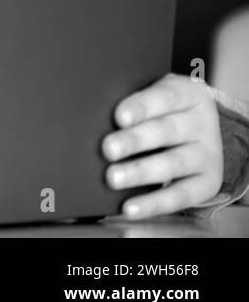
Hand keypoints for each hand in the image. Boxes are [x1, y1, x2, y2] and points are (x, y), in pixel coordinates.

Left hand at [102, 73, 222, 217]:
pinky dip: (154, 203)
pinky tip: (130, 207)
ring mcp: (208, 154)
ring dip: (141, 172)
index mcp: (188, 94)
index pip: (165, 97)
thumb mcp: (154, 96)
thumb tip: (93, 115)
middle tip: (108, 148)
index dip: (142, 107)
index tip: (119, 116)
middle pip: (166, 131)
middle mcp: (202, 124)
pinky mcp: (208, 182)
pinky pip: (181, 196)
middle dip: (135, 141)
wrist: (200, 128)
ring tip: (113, 177)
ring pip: (173, 163)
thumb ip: (132, 103)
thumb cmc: (164, 109)